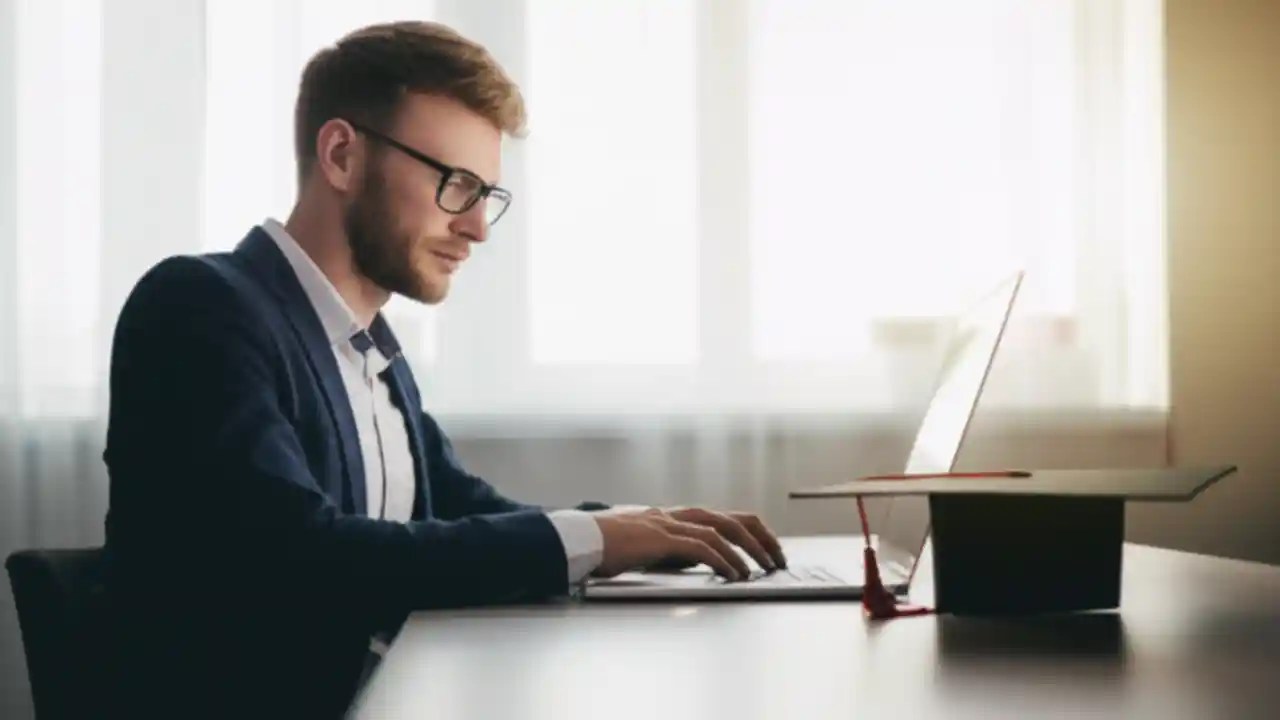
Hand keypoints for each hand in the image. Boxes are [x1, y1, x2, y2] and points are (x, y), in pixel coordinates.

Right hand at [593, 510, 753, 580]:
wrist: (578, 540)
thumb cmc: (606, 547)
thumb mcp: (648, 548)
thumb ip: (673, 552)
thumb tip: (700, 563)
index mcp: (675, 517)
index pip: (723, 518)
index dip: (750, 531)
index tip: (767, 549)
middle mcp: (676, 515)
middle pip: (731, 519)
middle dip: (760, 537)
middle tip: (778, 558)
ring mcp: (668, 523)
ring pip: (721, 529)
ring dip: (746, 550)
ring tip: (763, 569)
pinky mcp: (660, 537)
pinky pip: (701, 547)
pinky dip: (722, 559)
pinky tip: (733, 573)